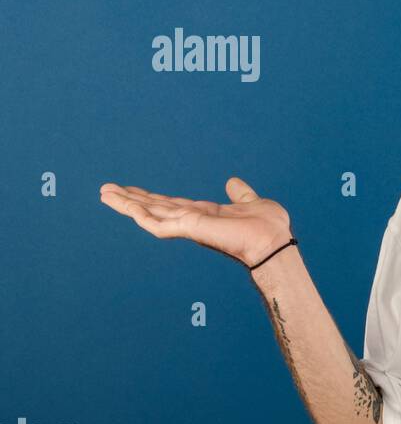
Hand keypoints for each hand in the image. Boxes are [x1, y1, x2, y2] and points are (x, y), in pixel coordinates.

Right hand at [99, 177, 293, 267]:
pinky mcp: (189, 229)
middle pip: (154, 208)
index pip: (171, 204)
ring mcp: (189, 226)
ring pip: (149, 214)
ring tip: (104, 193)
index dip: (151, 198)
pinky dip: (141, 214)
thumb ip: (240, 194)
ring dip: (127, 204)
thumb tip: (232, 181)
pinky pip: (158, 224)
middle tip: (105, 190)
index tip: (132, 190)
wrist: (274, 242)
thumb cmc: (268, 228)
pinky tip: (125, 205)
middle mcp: (193, 220)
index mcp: (205, 214)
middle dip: (130, 199)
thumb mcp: (252, 202)